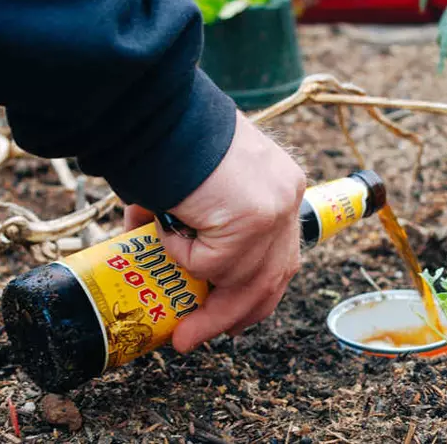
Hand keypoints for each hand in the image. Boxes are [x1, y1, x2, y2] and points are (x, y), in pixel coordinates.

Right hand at [124, 111, 305, 352]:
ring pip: (244, 280)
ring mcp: (274, 209)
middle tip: (205, 336)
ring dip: (210, 312)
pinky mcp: (253, 220)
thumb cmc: (170, 138)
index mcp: (282, 185)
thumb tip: (165, 244)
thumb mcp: (201, 182)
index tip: (237, 314)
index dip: (260, 288)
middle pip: (274, 275)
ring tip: (182, 335)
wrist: (159, 109)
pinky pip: (210, 263)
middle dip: (239, 314)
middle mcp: (287, 197)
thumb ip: (200, 217)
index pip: (282, 252)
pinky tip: (162, 229)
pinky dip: (180, 256)